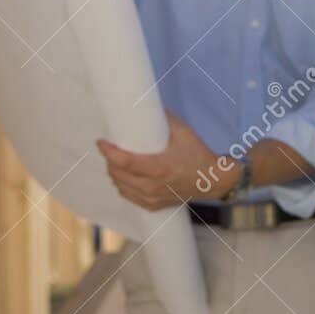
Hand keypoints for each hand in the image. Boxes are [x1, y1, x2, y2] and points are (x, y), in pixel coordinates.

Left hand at [97, 112, 236, 208]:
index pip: (123, 162)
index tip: (101, 142)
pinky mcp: (153, 205)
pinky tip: (125, 178)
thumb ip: (164, 120)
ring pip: (120, 186)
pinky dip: (123, 186)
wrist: (213, 180)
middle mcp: (152, 186)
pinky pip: (129, 196)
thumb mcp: (184, 133)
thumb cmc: (199, 156)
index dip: (108, 151)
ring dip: (115, 173)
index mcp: (158, 168)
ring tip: (116, 162)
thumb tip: (147, 108)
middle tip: (110, 149)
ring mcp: (152, 198)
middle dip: (110, 160)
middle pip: (117, 174)